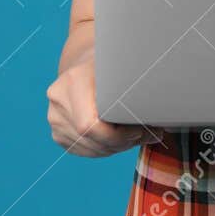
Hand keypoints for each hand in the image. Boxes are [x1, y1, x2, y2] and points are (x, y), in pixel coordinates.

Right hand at [46, 57, 163, 156]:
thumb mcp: (123, 67)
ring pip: (91, 149)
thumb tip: (160, 120)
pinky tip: (118, 136)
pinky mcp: (57, 132)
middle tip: (146, 133)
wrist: (85, 64)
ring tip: (135, 133)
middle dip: (124, 142)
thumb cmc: (111, 65)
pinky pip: (85, 151)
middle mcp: (58, 100)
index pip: (90, 125)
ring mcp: (55, 118)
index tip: (141, 129)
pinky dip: (105, 148)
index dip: (119, 136)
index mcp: (73, 81)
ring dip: (117, 147)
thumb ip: (137, 88)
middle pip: (93, 140)